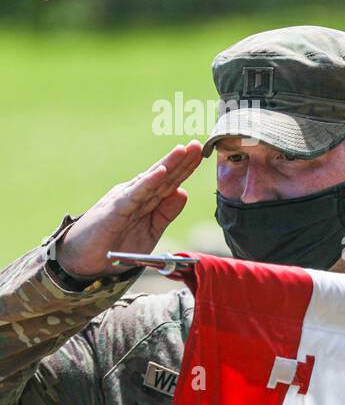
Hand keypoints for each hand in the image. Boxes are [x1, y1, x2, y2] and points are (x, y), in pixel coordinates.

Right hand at [55, 141, 204, 277]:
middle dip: (181, 160)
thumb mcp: (150, 231)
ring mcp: (125, 200)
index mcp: (146, 200)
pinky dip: (148, 182)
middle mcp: (136, 195)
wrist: (83, 261)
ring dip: (168, 164)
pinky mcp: (115, 210)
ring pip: (151, 180)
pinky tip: (161, 171)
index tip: (201, 153)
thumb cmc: (116, 245)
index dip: (185, 168)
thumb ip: (166, 213)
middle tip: (197, 144)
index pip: (170, 182)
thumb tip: (183, 193)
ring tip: (183, 150)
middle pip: (163, 176)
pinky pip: (135, 195)